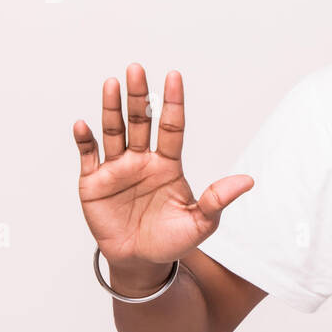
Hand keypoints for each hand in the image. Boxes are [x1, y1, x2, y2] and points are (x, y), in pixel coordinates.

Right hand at [73, 64, 253, 267]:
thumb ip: (218, 200)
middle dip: (139, 96)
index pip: (172, 127)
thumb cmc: (171, 240)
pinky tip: (83, 124)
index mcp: (168, 164)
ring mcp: (117, 169)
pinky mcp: (94, 182)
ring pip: (114, 131)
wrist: (141, 262)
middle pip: (140, 121)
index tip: (173, 76)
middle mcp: (142, 160)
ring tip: (111, 83)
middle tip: (136, 69)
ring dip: (111, 107)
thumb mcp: (201, 223)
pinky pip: (88, 156)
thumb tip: (248, 180)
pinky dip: (85, 140)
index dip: (172, 102)